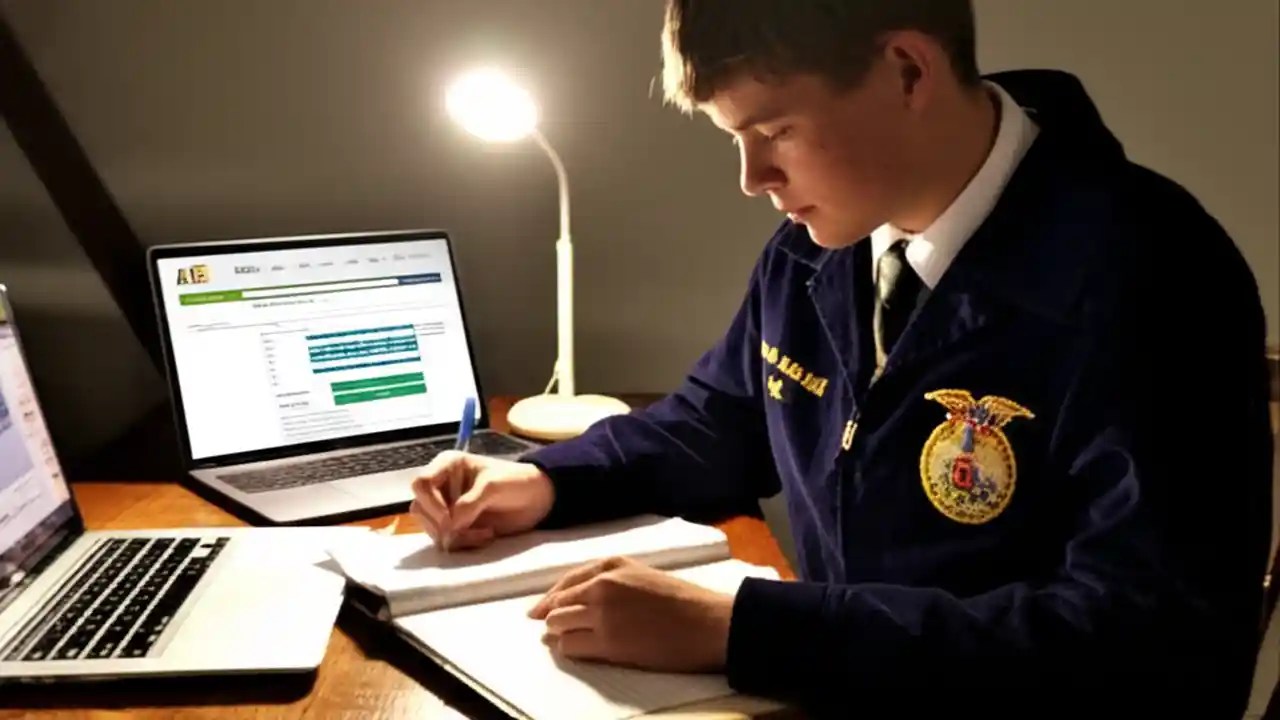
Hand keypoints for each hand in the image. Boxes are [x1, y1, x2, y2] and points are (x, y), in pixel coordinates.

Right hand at [409, 451, 553, 550]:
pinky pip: (446, 540)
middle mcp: (442, 486)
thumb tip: (449, 527)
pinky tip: (486, 536)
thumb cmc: (515, 481)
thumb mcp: (492, 487)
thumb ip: (468, 504)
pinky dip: (464, 543)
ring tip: (484, 533)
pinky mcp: (456, 526)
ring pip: (431, 528)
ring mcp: (447, 507)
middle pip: (420, 508)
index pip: (421, 483)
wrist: (537, 499)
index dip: (430, 502)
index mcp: (447, 466)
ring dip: (456, 536)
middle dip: (442, 524)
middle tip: (465, 530)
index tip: (448, 517)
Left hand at [529, 556, 733, 672]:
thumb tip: (581, 599)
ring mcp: (602, 613)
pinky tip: (580, 650)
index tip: (540, 610)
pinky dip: (570, 649)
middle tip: (550, 630)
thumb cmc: (683, 601)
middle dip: (552, 617)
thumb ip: (612, 581)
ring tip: (569, 640)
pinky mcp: (607, 641)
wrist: (706, 623)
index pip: (566, 581)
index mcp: (611, 565)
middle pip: (556, 603)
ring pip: (557, 624)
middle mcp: (601, 585)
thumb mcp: (643, 575)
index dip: (550, 598)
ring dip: (560, 633)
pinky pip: (570, 645)